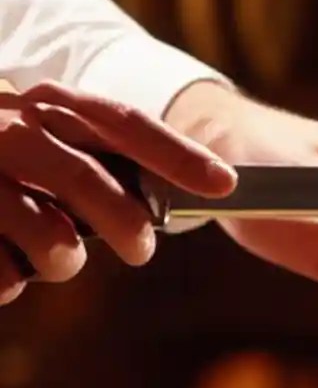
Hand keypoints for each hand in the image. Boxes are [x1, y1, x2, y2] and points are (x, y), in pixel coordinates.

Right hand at [0, 82, 236, 303]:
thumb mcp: (39, 137)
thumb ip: (89, 156)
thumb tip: (164, 200)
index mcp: (41, 106)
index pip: (122, 122)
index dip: (177, 154)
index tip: (225, 185)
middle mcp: (6, 129)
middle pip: (85, 179)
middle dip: (125, 223)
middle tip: (143, 250)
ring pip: (46, 235)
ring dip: (64, 259)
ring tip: (58, 257)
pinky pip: (1, 273)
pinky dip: (10, 280)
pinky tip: (5, 267)